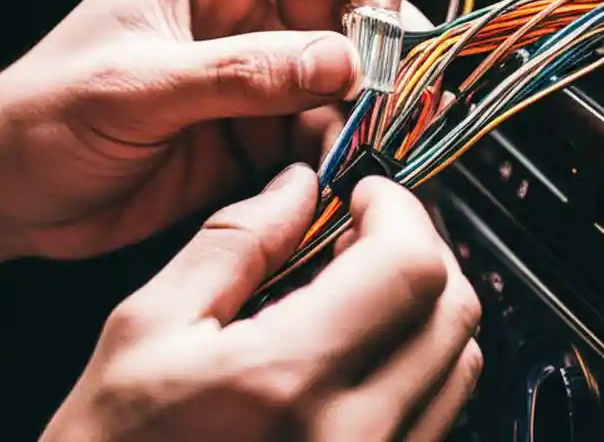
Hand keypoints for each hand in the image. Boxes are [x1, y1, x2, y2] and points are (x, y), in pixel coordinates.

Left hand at [0, 0, 403, 258]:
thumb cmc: (43, 119)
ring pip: (339, 75)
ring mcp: (251, 75)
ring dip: (362, 105)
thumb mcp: (140, 87)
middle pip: (342, 5)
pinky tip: (341, 169)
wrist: (1, 199)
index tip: (384, 20)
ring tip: (372, 137)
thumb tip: (345, 61)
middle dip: (374, 45)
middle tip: (395, 89)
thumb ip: (245, 74)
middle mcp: (238, 12)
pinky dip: (339, 150)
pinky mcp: (254, 134)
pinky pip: (318, 131)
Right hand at [42, 167, 482, 441]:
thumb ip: (231, 245)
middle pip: (453, 310)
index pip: (409, 267)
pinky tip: (356, 353)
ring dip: (422, 307)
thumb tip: (297, 187)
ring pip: (459, 362)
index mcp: (288, 381)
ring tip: (355, 295)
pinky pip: (438, 412)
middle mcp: (353, 437)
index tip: (364, 192)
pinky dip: (416, 364)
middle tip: (358, 236)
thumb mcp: (144, 331)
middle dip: (415, 249)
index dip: (398, 209)